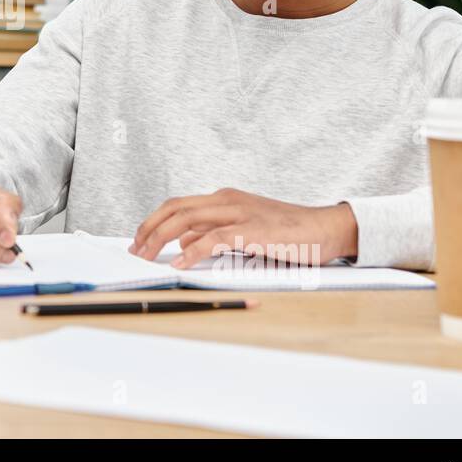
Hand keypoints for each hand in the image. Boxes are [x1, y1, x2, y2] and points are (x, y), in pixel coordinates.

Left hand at [129, 187, 357, 268]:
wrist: (326, 228)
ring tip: (146, 256)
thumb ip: (214, 233)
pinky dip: (192, 250)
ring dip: (161, 238)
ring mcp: (239, 212)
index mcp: (224, 199)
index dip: (154, 220)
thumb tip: (184, 244)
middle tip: (135, 250)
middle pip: (175, 209)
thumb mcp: (244, 230)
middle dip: (149, 229)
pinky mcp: (251, 230)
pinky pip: (213, 239)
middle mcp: (227, 200)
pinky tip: (180, 263)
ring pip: (187, 219)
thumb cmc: (288, 233)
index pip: (178, 205)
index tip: (139, 239)